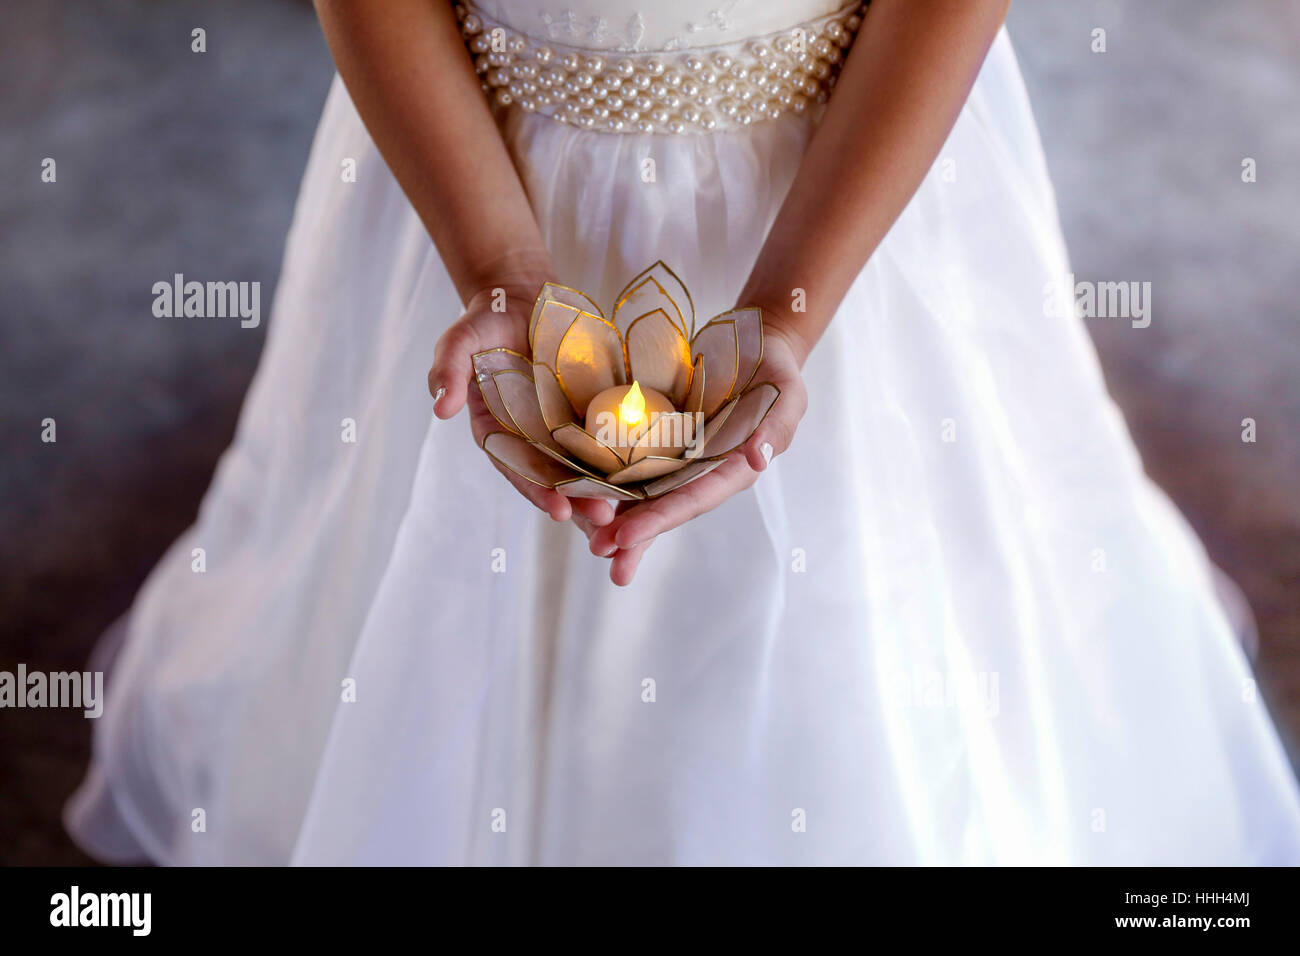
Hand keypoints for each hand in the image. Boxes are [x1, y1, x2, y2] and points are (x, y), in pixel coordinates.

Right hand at [427, 284, 615, 527]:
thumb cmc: (486, 321)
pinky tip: (645, 470)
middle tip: (604, 519)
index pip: (517, 468)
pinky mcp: (585, 409)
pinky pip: (605, 434)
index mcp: (497, 431)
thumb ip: (449, 370)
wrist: (521, 298)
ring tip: (630, 506)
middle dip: (578, 499)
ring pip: (582, 463)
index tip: (557, 511)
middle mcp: (529, 436)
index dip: (536, 490)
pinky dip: (622, 454)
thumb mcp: (462, 340)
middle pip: (554, 475)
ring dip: (603, 485)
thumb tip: (440, 408)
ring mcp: (559, 425)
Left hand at [584, 319, 809, 584]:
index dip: (661, 518)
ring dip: (618, 518)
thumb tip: (757, 460)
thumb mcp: (787, 393)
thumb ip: (776, 427)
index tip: (628, 536)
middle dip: (633, 532)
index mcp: (733, 470)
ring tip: (590, 543)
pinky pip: (633, 460)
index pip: (693, 498)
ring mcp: (680, 457)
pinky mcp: (661, 438)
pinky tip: (583, 495)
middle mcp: (702, 471)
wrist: (758, 344)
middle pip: (664, 506)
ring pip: (645, 493)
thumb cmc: (776, 370)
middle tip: (598, 550)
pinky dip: (609, 479)